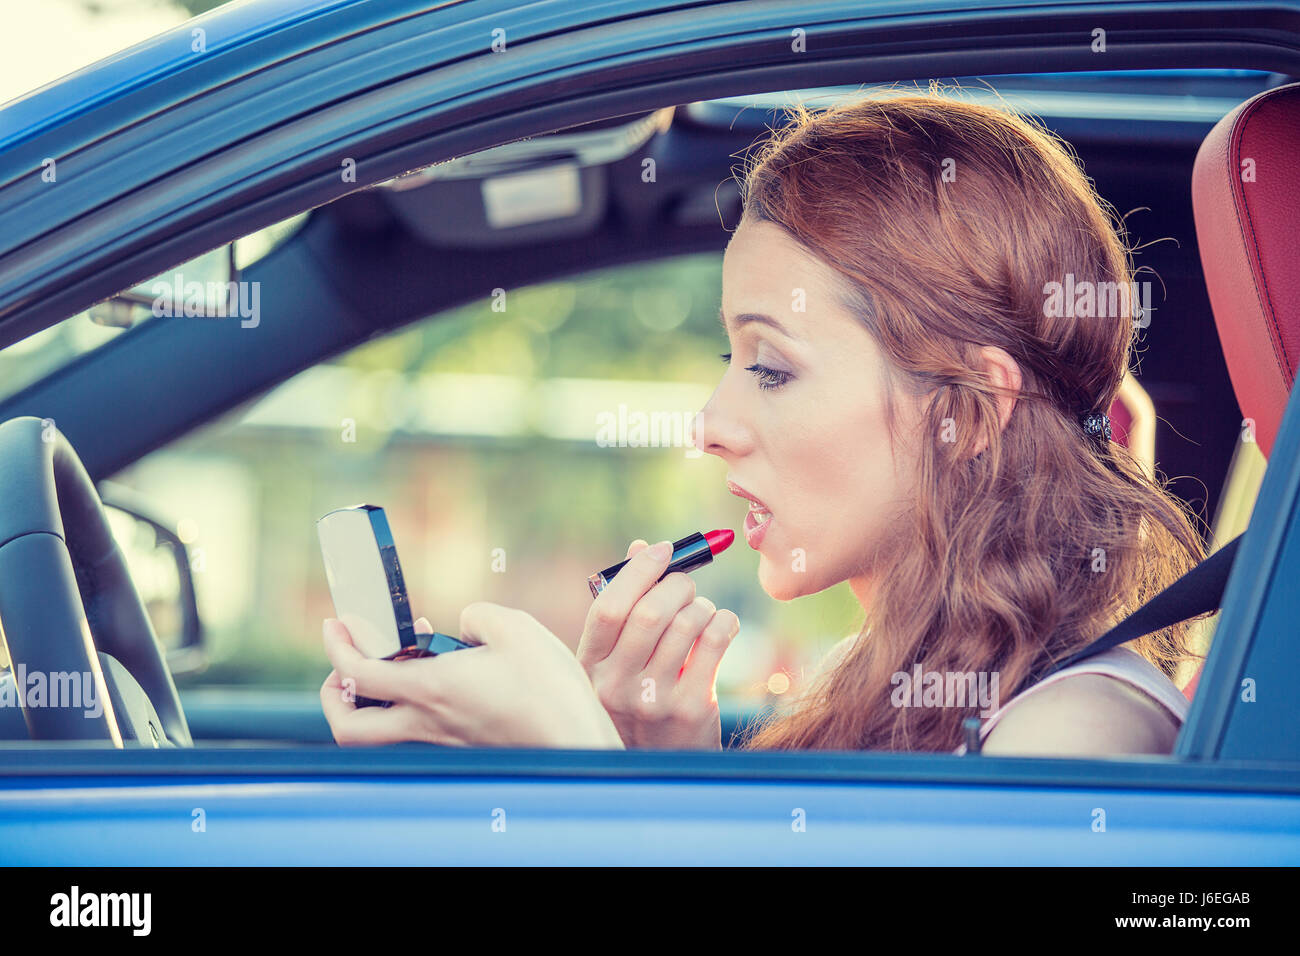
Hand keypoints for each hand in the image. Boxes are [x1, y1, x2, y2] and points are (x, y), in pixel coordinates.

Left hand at [320, 603, 623, 748]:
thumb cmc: (549, 689)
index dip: (337, 644)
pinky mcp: (463, 751)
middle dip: (336, 696)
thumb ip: (476, 615)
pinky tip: (439, 686)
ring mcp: (443, 744)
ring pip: (379, 739)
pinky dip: (406, 712)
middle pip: (349, 728)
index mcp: (430, 688)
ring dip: (370, 706)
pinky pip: (412, 736)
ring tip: (390, 674)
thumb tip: (463, 625)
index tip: (335, 625)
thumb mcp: (514, 628)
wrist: (575, 743)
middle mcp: (426, 724)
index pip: (358, 671)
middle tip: (348, 668)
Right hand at [577, 539, 739, 749]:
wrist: (665, 763)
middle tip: (687, 585)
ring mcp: (652, 700)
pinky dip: (724, 621)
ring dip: (702, 606)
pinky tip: (722, 627)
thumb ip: (627, 605)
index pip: (608, 608)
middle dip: (677, 585)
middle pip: (650, 613)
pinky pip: (714, 641)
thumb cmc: (640, 696)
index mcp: (589, 665)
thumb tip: (642, 548)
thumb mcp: (619, 659)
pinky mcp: (690, 708)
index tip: (663, 551)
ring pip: (687, 624)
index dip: (638, 571)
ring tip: (702, 614)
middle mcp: (614, 685)